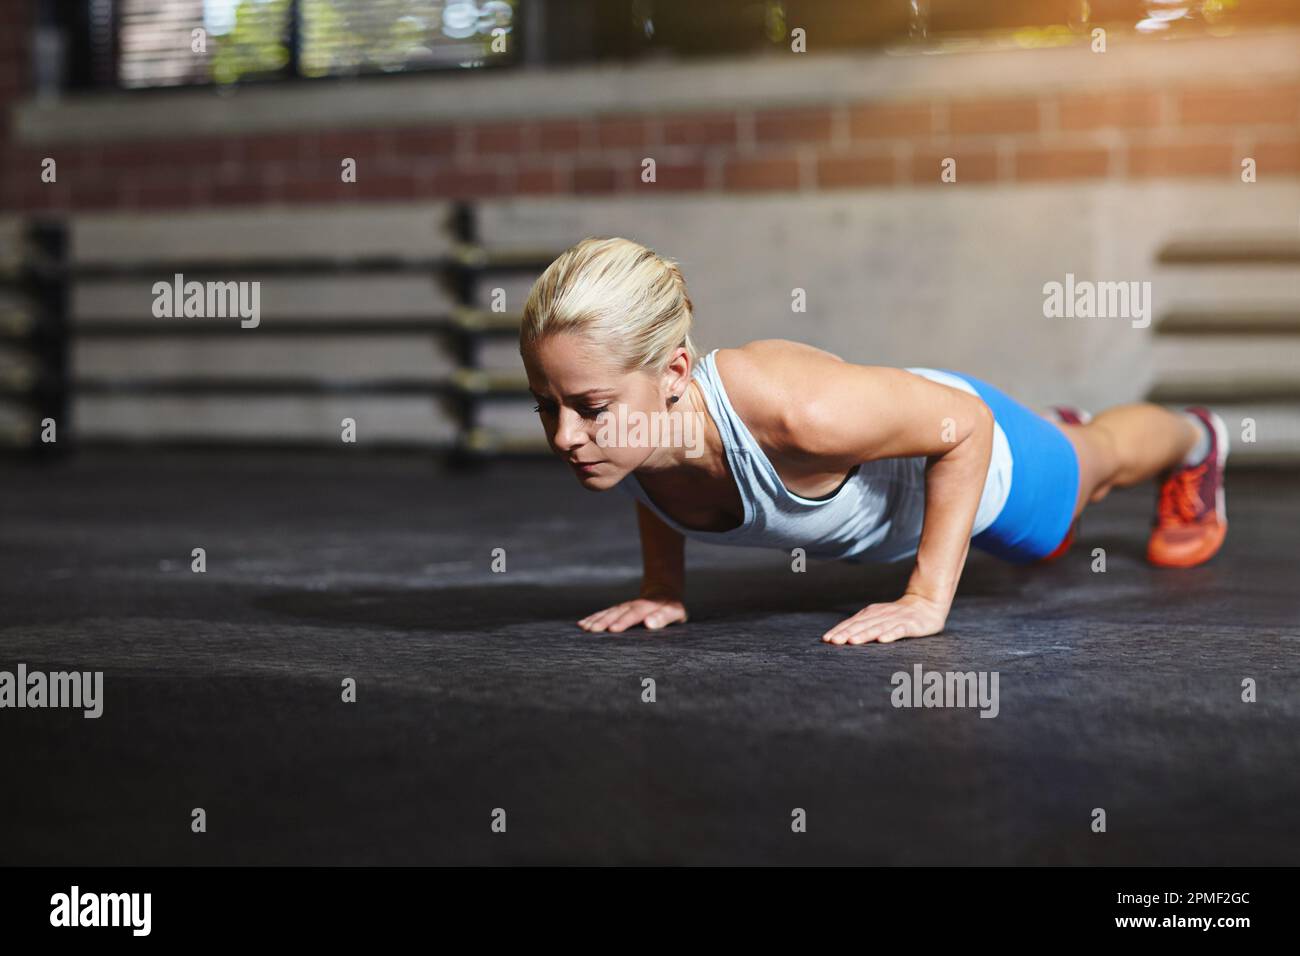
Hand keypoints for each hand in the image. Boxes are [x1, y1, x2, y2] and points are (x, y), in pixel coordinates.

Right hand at [578, 592, 687, 632]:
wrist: (663, 594)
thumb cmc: (671, 608)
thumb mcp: (675, 612)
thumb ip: (664, 617)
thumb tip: (650, 623)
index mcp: (648, 606)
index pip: (635, 614)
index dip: (624, 621)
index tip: (613, 629)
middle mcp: (633, 605)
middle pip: (618, 613)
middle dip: (605, 621)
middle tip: (593, 630)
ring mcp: (624, 606)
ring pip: (609, 612)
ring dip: (596, 620)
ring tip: (584, 628)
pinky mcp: (618, 610)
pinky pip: (604, 613)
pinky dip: (593, 618)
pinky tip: (582, 624)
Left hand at [821, 592, 948, 645]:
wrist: (926, 604)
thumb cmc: (898, 615)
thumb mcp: (878, 617)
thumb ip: (862, 625)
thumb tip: (841, 635)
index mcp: (871, 614)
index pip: (852, 623)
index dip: (839, 630)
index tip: (827, 639)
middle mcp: (881, 615)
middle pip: (861, 625)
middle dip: (846, 633)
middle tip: (833, 641)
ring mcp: (896, 619)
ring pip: (877, 628)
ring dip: (864, 634)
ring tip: (852, 641)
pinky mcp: (910, 625)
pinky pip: (899, 630)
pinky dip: (890, 634)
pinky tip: (882, 640)